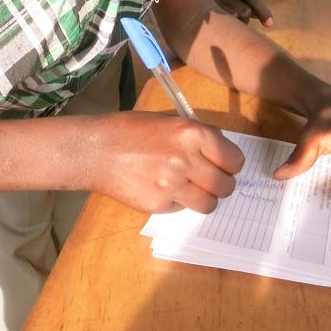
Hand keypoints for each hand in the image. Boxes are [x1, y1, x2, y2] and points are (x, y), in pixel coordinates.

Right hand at [87, 111, 244, 213]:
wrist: (95, 150)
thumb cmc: (130, 130)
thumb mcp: (169, 121)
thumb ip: (197, 135)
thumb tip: (222, 152)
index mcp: (192, 133)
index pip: (234, 160)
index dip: (231, 165)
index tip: (225, 166)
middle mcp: (186, 160)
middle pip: (226, 186)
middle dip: (221, 185)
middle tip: (209, 180)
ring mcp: (172, 185)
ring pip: (209, 204)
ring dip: (203, 198)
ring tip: (190, 189)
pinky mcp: (158, 204)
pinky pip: (182, 209)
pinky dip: (177, 202)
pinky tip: (161, 189)